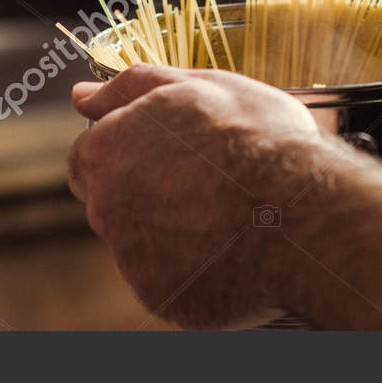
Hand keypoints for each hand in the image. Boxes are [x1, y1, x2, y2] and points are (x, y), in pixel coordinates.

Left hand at [68, 66, 323, 328]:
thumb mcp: (200, 86)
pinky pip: (173, 281)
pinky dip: (197, 268)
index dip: (130, 150)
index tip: (169, 152)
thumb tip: (82, 94)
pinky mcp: (162, 296)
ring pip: (144, 243)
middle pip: (113, 200)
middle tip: (206, 182)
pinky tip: (235, 250)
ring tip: (231, 216)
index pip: (91, 154)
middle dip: (149, 192)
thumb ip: (132, 88)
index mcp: (109, 150)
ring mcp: (133, 257)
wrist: (299, 213)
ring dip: (176, 231)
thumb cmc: (257, 141)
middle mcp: (107, 206)